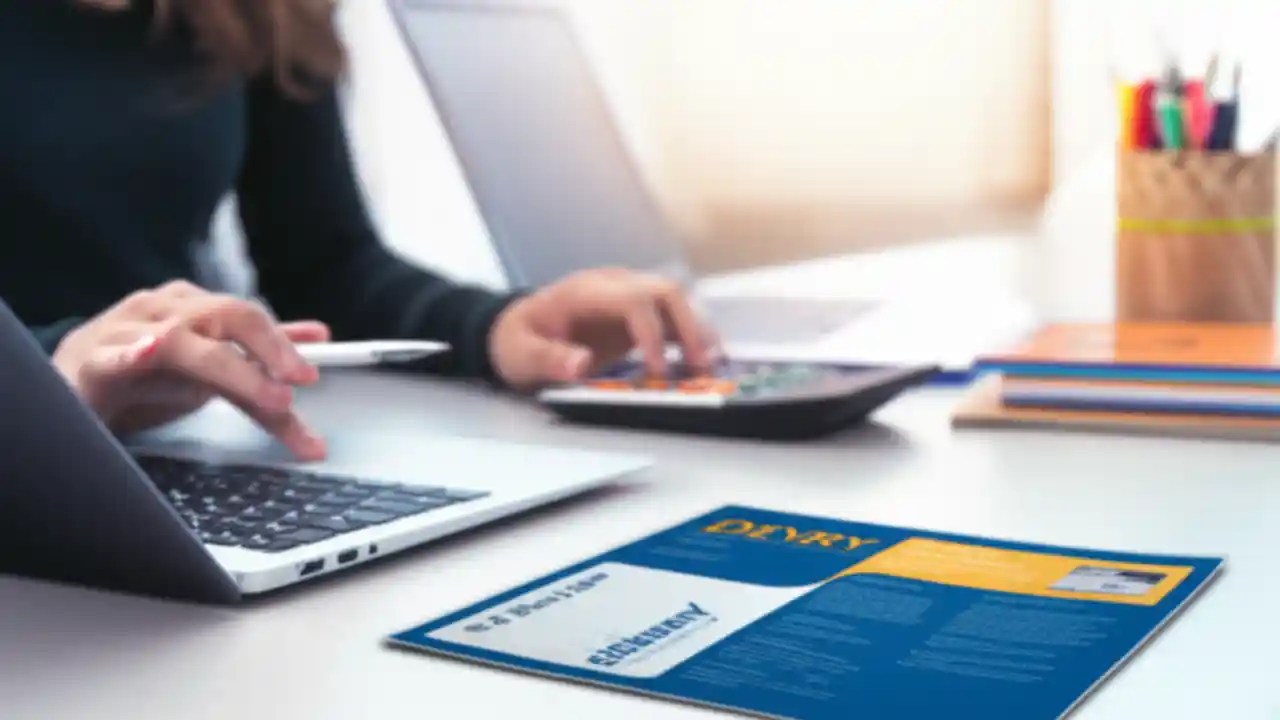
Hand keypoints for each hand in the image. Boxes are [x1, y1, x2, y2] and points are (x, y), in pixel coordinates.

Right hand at [52, 281, 330, 459]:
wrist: (73, 384)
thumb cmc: (145, 373)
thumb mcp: (211, 366)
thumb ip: (260, 356)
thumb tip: (317, 338)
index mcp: (196, 307)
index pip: (251, 322)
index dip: (284, 348)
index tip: (311, 376)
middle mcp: (165, 310)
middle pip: (224, 317)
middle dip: (265, 349)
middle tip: (292, 387)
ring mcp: (126, 331)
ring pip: (179, 341)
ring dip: (223, 367)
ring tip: (258, 390)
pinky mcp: (92, 361)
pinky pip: (113, 356)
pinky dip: (132, 354)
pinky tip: (148, 354)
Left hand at [488, 268, 716, 389]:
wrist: (515, 330)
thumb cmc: (517, 341)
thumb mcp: (521, 354)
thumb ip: (548, 358)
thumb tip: (580, 365)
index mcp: (585, 291)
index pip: (633, 300)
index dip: (651, 334)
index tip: (657, 372)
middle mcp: (612, 285)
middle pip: (664, 291)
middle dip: (688, 328)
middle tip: (700, 367)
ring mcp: (626, 295)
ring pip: (675, 300)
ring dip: (696, 331)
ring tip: (709, 368)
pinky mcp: (635, 313)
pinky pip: (670, 317)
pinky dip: (689, 337)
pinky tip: (700, 362)